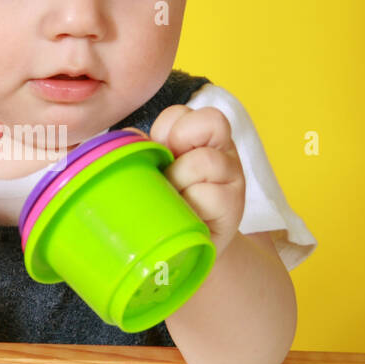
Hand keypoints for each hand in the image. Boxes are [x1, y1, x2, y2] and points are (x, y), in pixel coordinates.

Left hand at [148, 105, 245, 259]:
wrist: (181, 250)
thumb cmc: (165, 205)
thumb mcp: (154, 172)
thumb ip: (144, 150)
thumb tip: (130, 138)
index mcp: (200, 136)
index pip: (183, 113)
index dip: (165, 130)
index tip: (161, 153)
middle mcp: (222, 150)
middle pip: (210, 121)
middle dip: (179, 144)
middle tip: (170, 172)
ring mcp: (232, 176)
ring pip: (205, 160)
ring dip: (180, 180)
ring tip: (175, 198)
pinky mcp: (234, 205)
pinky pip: (210, 195)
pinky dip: (191, 205)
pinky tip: (188, 215)